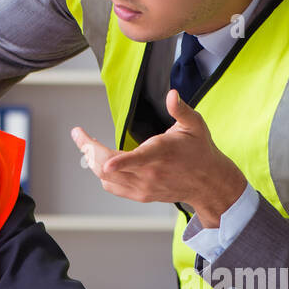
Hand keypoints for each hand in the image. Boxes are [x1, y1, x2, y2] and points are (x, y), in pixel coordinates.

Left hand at [71, 89, 246, 225]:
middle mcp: (150, 173)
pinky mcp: (140, 195)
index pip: (136, 159)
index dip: (118, 161)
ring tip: (86, 144)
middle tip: (79, 134)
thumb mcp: (195, 125)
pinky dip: (102, 174)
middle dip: (89, 149)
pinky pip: (112, 187)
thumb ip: (180, 109)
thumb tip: (172, 94)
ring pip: (106, 178)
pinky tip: (101, 160)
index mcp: (161, 153)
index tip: (101, 156)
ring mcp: (143, 187)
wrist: (208, 183)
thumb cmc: (200, 150)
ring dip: (92, 161)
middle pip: (109, 167)